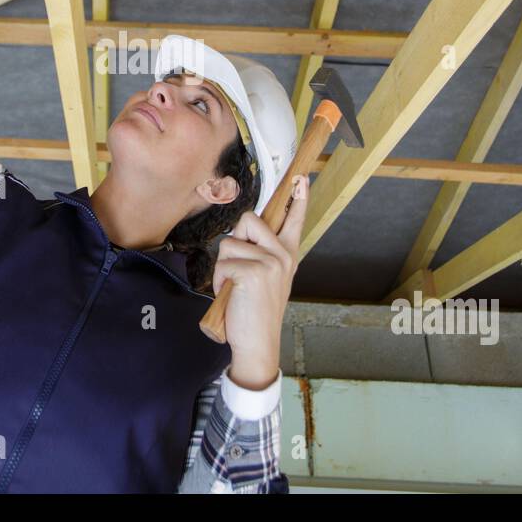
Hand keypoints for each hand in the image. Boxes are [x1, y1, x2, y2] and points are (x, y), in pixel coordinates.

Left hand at [211, 175, 308, 389]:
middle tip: (239, 272)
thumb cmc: (255, 311)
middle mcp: (283, 255)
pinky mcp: (253, 272)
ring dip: (224, 267)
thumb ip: (261, 255)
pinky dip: (220, 281)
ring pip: (230, 244)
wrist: (258, 343)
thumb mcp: (267, 279)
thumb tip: (243, 236)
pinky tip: (232, 297)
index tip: (302, 178)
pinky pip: (223, 264)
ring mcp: (271, 262)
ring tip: (235, 289)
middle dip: (235, 242)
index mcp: (287, 255)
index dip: (298, 198)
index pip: (294, 220)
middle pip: (248, 220)